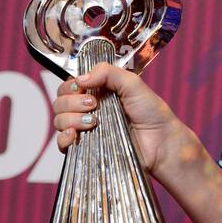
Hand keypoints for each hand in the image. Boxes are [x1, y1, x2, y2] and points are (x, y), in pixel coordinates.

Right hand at [51, 63, 183, 176]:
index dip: (71, 86)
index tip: (82, 88)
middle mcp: (89, 110)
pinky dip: (63, 138)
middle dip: (71, 101)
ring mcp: (86, 131)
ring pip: (59, 121)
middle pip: (60, 102)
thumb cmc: (152, 113)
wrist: (162, 144)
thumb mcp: (133, 84)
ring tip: (94, 121)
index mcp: (98, 93)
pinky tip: (74, 135)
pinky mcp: (86, 149)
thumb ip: (108, 72)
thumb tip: (80, 78)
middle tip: (93, 105)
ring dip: (70, 118)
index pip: (69, 86)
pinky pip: (62, 144)